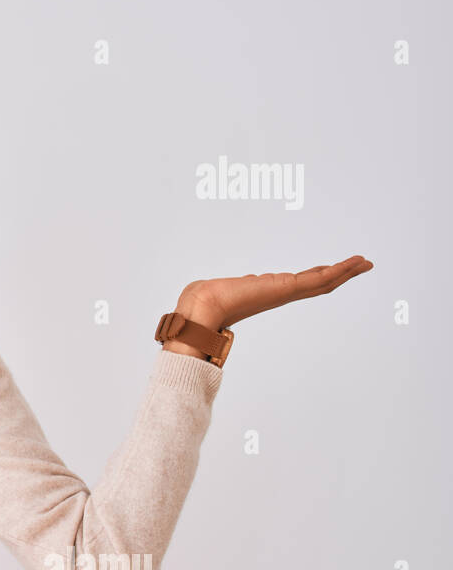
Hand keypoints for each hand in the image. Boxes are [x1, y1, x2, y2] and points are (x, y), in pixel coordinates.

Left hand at [175, 255, 374, 332]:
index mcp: (270, 293)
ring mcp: (287, 292)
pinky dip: (340, 270)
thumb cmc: (207, 299)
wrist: (204, 307)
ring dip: (346, 271)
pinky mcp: (289, 289)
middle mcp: (282, 294)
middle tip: (362, 265)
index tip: (332, 270)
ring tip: (365, 263)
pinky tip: (355, 263)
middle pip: (319, 284)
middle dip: (341, 274)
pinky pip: (321, 278)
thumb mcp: (227, 288)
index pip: (301, 284)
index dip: (319, 277)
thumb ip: (234, 288)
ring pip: (325, 281)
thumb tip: (231, 288)